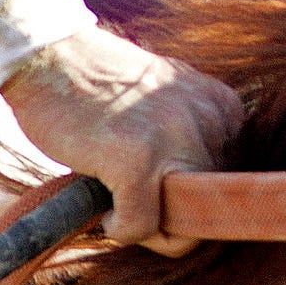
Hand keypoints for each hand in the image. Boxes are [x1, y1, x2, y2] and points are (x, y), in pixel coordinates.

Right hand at [2, 28, 243, 254]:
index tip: (166, 198)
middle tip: (138, 206)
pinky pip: (141, 224)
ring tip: (121, 203)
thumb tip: (203, 200)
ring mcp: (176, 139)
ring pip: (182, 220)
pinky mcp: (136, 159)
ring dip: (150, 224)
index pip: (234, 180)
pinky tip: (106, 212)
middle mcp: (210, 121)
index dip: (196, 199)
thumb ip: (193, 137)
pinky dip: (121, 228)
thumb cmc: (102, 89)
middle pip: (211, 204)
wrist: (51, 56)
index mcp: (224, 107)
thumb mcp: (168, 102)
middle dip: (174, 216)